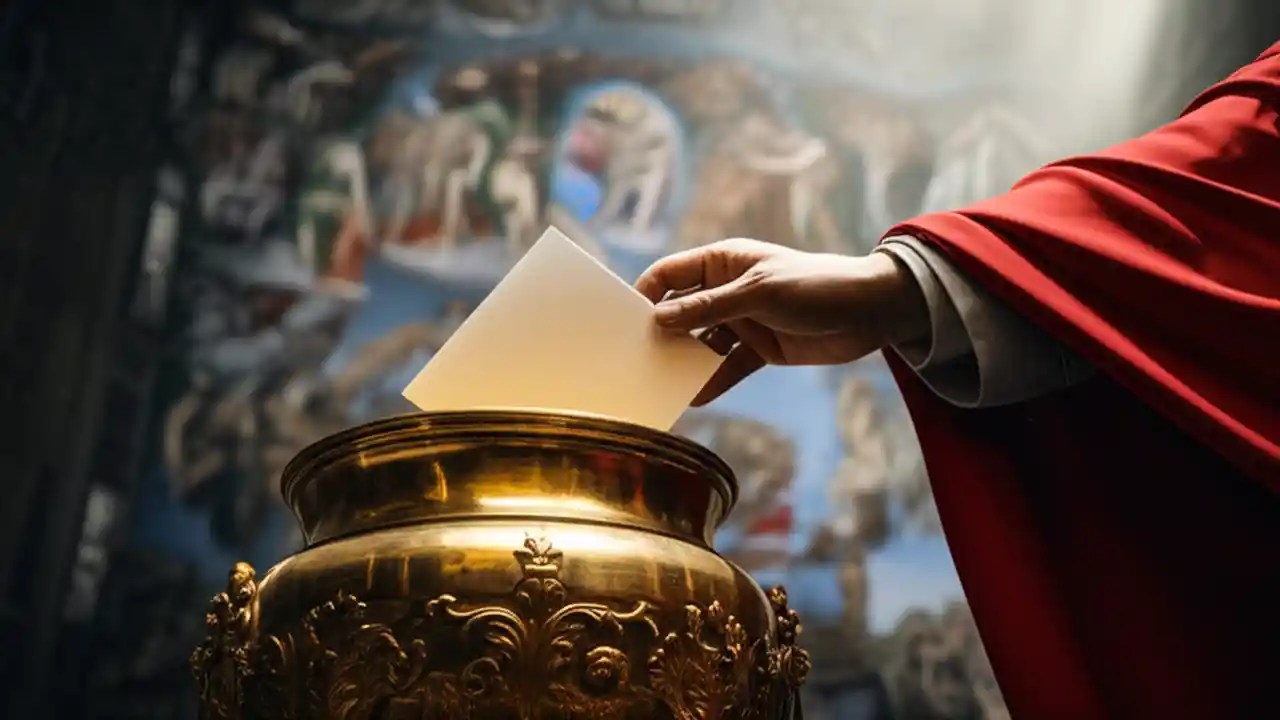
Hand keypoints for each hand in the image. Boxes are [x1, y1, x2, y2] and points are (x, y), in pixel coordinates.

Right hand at [635, 238, 929, 404]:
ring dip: (685, 361)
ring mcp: (742, 320)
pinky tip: (695, 398)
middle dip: (661, 333)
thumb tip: (659, 320)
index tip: (625, 323)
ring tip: (661, 384)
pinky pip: (726, 367)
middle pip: (681, 311)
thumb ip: (708, 309)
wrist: (871, 312)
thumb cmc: (816, 286)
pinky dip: (712, 381)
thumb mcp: (757, 294)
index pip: (670, 275)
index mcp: (723, 262)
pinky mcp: (760, 348)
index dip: (646, 295)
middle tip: (636, 359)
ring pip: (701, 343)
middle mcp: (726, 290)